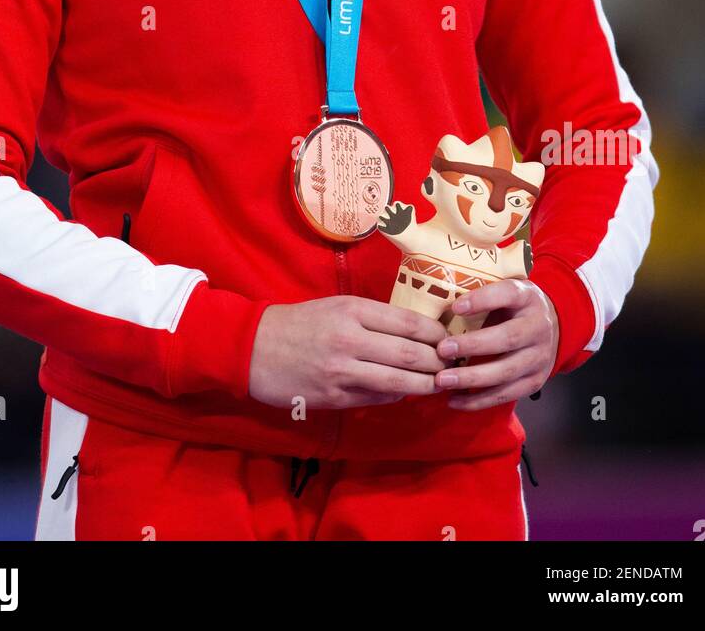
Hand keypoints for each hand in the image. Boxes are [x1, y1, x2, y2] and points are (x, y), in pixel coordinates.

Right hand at [248, 296, 449, 409]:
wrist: (251, 347)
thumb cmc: (298, 322)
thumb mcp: (336, 307)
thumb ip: (372, 319)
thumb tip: (413, 335)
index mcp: (353, 309)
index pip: (409, 323)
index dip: (437, 334)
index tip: (449, 339)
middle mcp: (350, 338)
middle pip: (410, 353)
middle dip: (437, 363)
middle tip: (452, 366)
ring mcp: (342, 371)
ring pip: (398, 382)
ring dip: (424, 385)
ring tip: (439, 385)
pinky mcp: (334, 397)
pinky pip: (376, 399)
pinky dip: (395, 396)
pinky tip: (404, 393)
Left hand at [433, 280, 559, 411]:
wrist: (554, 327)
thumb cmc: (515, 307)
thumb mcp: (504, 291)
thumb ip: (481, 296)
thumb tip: (441, 304)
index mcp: (527, 298)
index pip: (508, 294)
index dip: (482, 300)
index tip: (455, 307)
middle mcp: (538, 327)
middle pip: (508, 338)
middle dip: (473, 346)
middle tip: (442, 350)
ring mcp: (539, 357)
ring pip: (506, 371)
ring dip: (472, 378)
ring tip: (443, 380)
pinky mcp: (534, 382)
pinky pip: (506, 395)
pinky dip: (478, 400)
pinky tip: (454, 400)